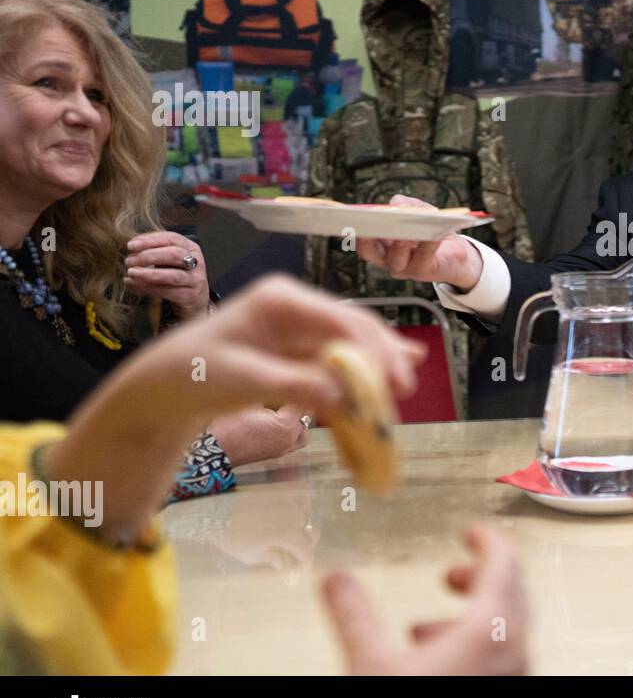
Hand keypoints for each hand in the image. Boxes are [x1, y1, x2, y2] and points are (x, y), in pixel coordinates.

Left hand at [47, 275, 425, 539]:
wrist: (162, 387)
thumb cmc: (194, 374)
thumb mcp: (245, 381)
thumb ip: (299, 386)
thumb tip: (350, 399)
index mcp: (281, 299)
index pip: (342, 319)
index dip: (374, 349)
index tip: (394, 382)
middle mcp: (296, 306)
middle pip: (354, 327)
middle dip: (383, 357)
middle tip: (404, 390)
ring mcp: (299, 327)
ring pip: (352, 343)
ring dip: (376, 367)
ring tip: (402, 390)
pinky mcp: (298, 349)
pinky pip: (337, 360)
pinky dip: (361, 374)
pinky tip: (393, 374)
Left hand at [124, 230, 210, 319]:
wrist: (194, 300)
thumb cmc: (177, 274)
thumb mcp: (170, 259)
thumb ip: (155, 251)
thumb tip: (132, 248)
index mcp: (191, 248)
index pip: (172, 239)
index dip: (151, 240)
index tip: (131, 245)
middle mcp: (196, 262)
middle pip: (174, 255)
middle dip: (149, 256)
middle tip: (129, 260)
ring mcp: (195, 280)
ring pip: (172, 275)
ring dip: (148, 274)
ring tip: (130, 273)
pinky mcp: (190, 296)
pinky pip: (167, 291)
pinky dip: (147, 287)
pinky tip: (132, 284)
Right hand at [322, 525, 526, 675]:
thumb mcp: (371, 663)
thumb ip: (354, 614)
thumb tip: (335, 580)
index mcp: (492, 629)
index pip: (506, 562)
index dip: (487, 540)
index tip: (471, 531)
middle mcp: (515, 653)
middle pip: (512, 595)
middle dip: (477, 578)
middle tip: (449, 575)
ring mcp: (516, 680)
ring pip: (505, 633)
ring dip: (469, 619)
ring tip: (422, 628)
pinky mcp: (506, 696)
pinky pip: (500, 662)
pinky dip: (473, 650)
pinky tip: (432, 667)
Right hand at [356, 195, 483, 288]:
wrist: (456, 252)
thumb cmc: (431, 229)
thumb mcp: (418, 209)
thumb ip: (405, 203)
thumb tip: (396, 204)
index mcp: (380, 243)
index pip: (360, 238)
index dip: (352, 229)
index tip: (348, 217)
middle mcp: (387, 259)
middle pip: (370, 253)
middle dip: (367, 239)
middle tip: (371, 223)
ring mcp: (404, 268)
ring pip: (396, 257)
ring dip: (401, 242)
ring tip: (406, 230)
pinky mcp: (424, 272)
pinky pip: (423, 258)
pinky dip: (428, 244)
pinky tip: (435, 234)